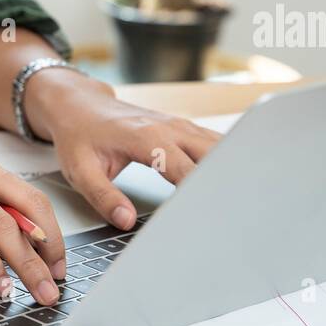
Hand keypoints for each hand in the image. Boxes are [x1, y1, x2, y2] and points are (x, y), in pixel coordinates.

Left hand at [26, 70, 222, 229]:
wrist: (79, 105)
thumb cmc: (80, 137)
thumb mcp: (81, 170)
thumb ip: (103, 197)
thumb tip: (126, 220)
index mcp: (147, 138)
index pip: (186, 172)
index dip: (201, 195)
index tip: (212, 216)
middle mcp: (170, 128)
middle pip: (213, 157)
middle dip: (226, 183)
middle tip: (238, 214)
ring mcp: (180, 125)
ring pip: (219, 147)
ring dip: (232, 170)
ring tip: (245, 200)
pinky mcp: (183, 128)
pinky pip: (213, 143)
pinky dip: (225, 160)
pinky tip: (235, 180)